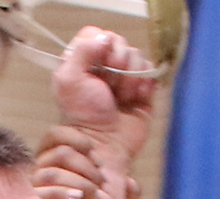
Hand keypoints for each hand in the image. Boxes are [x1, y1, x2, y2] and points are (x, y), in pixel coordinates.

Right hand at [34, 125, 142, 198]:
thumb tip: (130, 185)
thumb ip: (124, 188)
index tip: (98, 158)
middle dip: (89, 168)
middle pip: (62, 154)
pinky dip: (60, 194)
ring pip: (53, 174)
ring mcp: (35, 188)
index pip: (55, 135)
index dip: (78, 140)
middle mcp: (40, 170)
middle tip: (103, 185)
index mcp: (53, 158)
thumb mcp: (112, 193)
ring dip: (83, 184)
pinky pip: (41, 195)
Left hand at [51, 26, 153, 165]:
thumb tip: (105, 38)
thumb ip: (81, 51)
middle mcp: (104, 66)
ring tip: (121, 97)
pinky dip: (144, 84)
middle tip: (110, 85)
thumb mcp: (69, 80)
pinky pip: (150, 72)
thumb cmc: (83, 115)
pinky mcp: (143, 89)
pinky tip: (136, 99)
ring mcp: (125, 77)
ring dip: (130, 77)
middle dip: (118, 63)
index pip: (97, 34)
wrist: (106, 144)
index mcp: (83, 61)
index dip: (103, 43)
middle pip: (120, 42)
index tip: (101, 62)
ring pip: (137, 56)